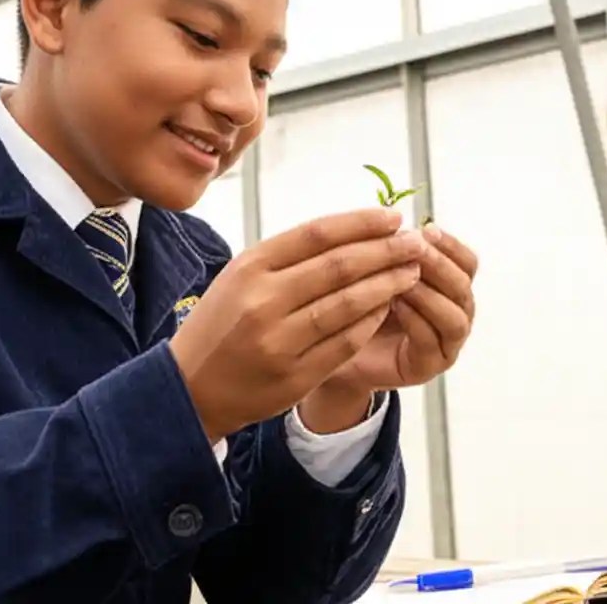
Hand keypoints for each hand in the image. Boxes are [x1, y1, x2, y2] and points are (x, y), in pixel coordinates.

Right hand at [169, 209, 429, 442]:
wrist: (190, 388)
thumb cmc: (222, 324)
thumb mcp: (240, 277)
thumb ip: (288, 256)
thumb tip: (354, 230)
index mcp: (249, 267)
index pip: (317, 234)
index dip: (361, 223)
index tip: (393, 217)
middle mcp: (263, 302)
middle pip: (339, 267)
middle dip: (386, 251)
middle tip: (415, 243)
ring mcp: (280, 342)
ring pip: (349, 305)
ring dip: (387, 285)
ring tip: (411, 273)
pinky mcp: (295, 376)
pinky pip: (346, 343)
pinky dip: (371, 322)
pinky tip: (388, 307)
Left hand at [323, 223, 477, 395]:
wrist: (334, 349)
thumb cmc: (360, 304)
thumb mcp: (377, 270)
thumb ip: (392, 250)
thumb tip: (399, 224)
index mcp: (449, 287)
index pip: (467, 263)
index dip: (451, 245)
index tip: (427, 229)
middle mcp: (455, 314)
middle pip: (464, 287)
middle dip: (440, 266)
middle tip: (414, 251)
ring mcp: (445, 344)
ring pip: (454, 317)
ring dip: (429, 294)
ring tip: (403, 278)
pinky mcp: (429, 367)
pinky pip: (431, 341)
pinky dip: (415, 320)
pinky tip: (394, 304)